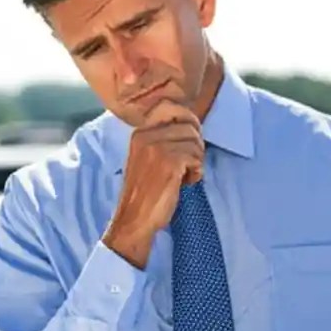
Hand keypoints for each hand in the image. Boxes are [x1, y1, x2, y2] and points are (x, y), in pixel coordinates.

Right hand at [102, 96, 204, 268]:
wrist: (134, 219)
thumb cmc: (144, 192)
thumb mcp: (145, 157)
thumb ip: (161, 139)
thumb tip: (190, 123)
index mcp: (140, 133)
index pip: (174, 110)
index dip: (189, 124)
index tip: (190, 142)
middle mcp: (147, 136)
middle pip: (189, 126)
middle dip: (195, 145)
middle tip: (188, 164)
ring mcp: (158, 149)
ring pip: (195, 142)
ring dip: (196, 160)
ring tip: (184, 175)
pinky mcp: (170, 163)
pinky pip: (196, 158)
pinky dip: (196, 172)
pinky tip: (185, 183)